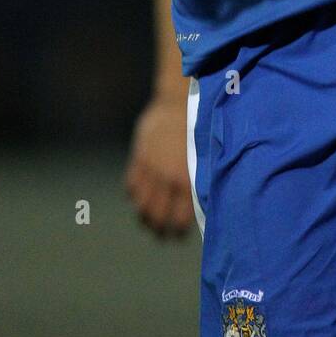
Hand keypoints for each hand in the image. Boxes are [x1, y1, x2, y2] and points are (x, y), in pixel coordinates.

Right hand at [124, 95, 194, 238]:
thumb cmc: (201, 131)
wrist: (180, 100)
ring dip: (144, 217)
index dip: (176, 231)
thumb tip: (204, 210)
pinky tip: (139, 197)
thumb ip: (199, 183)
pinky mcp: (138, 157)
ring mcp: (150, 168)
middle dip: (159, 229)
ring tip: (148, 222)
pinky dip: (133, 195)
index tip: (176, 236)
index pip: (178, 219)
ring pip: (141, 204)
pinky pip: (131, 185)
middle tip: (162, 235)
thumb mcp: (205, 158)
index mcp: (188, 180)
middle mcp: (167, 178)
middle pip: (157, 216)